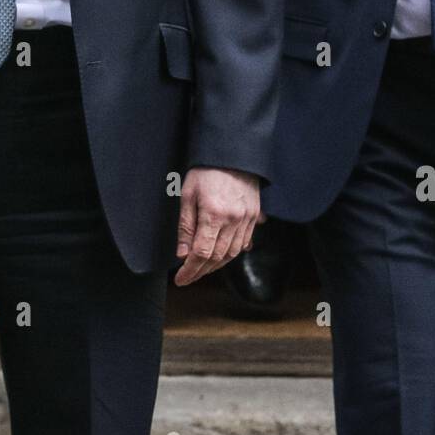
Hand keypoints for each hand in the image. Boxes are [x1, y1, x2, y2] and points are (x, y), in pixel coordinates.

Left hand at [173, 167, 260, 285]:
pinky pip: (243, 244)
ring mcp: (246, 219)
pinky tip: (220, 257)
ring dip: (216, 266)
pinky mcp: (254, 217)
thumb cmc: (206, 171)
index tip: (180, 280)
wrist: (233, 154)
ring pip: (232, 254)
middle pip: (217, 258)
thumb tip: (183, 255)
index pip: (201, 253)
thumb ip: (186, 227)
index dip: (190, 271)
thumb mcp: (188, 195)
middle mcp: (233, 220)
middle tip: (188, 276)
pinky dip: (230, 255)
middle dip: (201, 271)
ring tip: (201, 269)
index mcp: (214, 214)